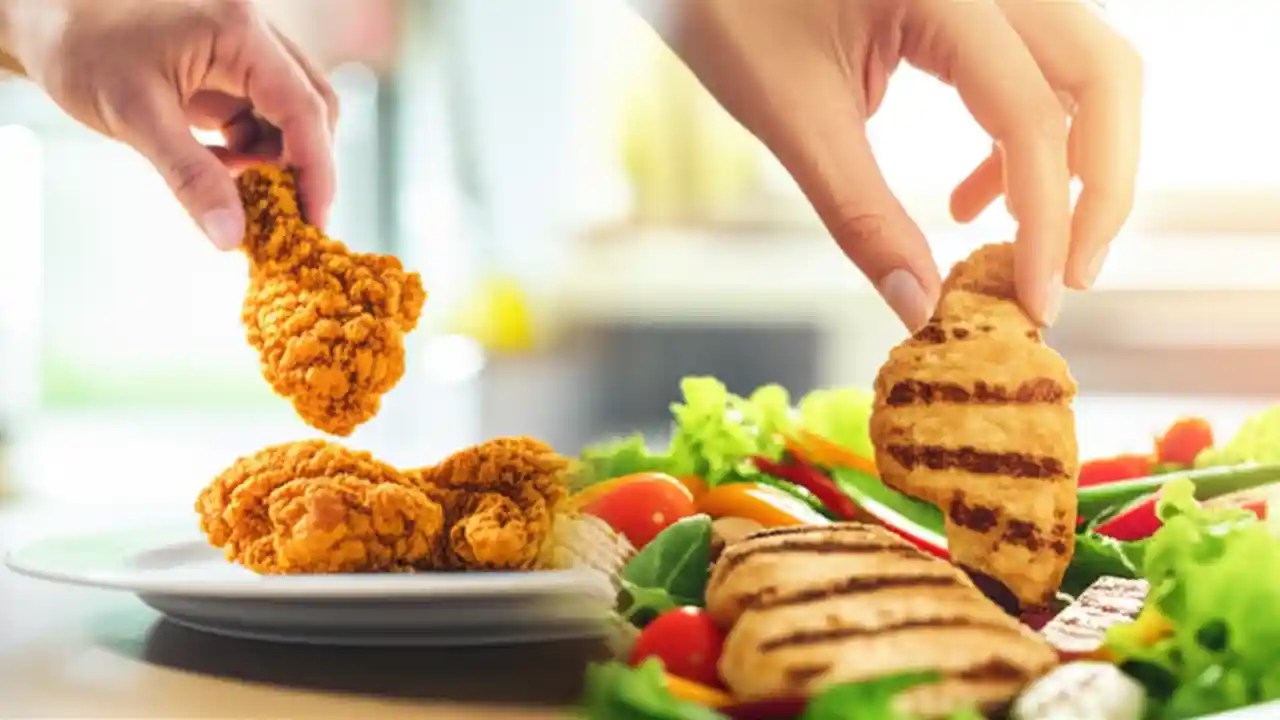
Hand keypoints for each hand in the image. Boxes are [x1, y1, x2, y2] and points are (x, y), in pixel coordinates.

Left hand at [0, 0, 337, 248]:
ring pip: (288, 113)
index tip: (314, 223)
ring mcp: (241, 48)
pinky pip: (258, 113)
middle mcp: (252, 34)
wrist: (40, 12)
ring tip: (242, 196)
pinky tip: (219, 170)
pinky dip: (249, 150)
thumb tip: (233, 237)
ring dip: (274, 159)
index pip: (305, 108)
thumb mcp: (136, 115)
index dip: (317, 170)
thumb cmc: (79, 46)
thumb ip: (191, 177)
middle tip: (287, 217)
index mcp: (240, 32)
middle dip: (302, 165)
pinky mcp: (225, 65)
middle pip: (312, 107)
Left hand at [648, 0, 1141, 327]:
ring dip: (1073, 160)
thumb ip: (861, 216)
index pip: (1034, 115)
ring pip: (1085, 65)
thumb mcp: (792, 117)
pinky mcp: (972, 0)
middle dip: (1101, 185)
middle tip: (1071, 278)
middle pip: (1105, 74)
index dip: (1048, 220)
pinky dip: (1025, 137)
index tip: (1038, 304)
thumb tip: (922, 309)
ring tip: (1025, 248)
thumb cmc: (728, 11)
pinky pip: (1036, 64)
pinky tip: (969, 200)